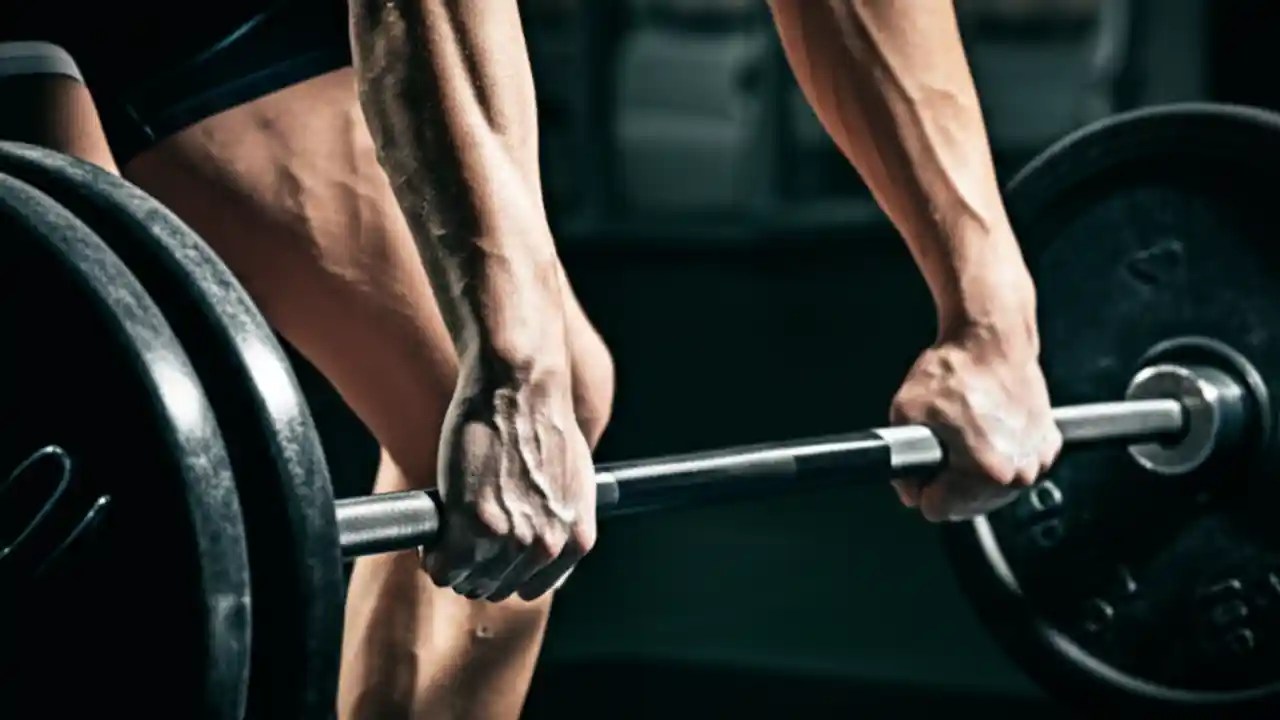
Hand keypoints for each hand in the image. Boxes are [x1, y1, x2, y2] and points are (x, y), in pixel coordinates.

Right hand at [423, 369, 596, 601]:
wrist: (521, 387)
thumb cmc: (543, 423)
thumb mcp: (574, 481)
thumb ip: (562, 520)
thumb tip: (544, 547)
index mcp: (576, 540)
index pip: (530, 588)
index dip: (503, 571)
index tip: (487, 554)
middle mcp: (546, 546)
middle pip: (495, 588)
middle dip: (474, 568)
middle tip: (459, 540)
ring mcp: (510, 538)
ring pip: (466, 581)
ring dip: (451, 563)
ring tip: (445, 536)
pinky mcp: (472, 522)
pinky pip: (441, 567)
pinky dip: (431, 557)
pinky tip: (432, 538)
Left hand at [889, 323, 1062, 521]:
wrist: (990, 339)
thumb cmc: (951, 371)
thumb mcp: (905, 415)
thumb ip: (901, 464)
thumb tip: (910, 492)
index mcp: (986, 473)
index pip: (936, 509)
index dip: (919, 485)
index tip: (920, 461)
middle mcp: (1020, 473)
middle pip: (966, 506)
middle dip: (948, 481)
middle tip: (942, 443)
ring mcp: (1038, 460)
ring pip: (991, 491)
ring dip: (973, 472)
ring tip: (964, 435)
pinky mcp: (1048, 444)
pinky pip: (1014, 467)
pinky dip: (999, 456)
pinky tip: (986, 431)